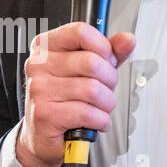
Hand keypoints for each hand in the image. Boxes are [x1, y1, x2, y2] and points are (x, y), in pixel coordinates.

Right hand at [16, 22, 136, 166]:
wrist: (41, 134)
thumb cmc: (63, 100)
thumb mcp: (86, 71)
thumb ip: (108, 53)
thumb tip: (127, 40)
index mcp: (46, 46)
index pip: (80, 32)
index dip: (103, 47)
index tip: (107, 60)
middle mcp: (39, 65)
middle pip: (91, 62)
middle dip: (109, 80)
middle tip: (105, 89)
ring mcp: (40, 89)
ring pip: (93, 90)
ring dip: (106, 103)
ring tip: (100, 108)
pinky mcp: (45, 113)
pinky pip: (87, 113)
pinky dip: (100, 120)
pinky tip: (96, 121)